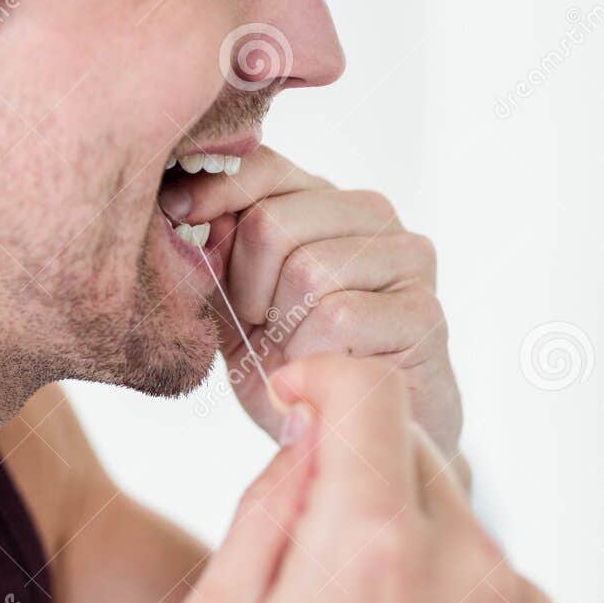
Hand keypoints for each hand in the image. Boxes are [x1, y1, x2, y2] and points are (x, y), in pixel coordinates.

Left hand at [160, 149, 465, 481]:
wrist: (351, 436)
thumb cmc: (289, 364)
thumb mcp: (233, 301)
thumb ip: (214, 251)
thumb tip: (183, 205)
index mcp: (323, 200)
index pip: (263, 167)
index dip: (213, 194)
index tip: (178, 220)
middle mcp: (372, 215)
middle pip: (273, 222)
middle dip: (245, 287)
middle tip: (258, 328)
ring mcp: (407, 260)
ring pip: (309, 269)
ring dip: (282, 327)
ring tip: (292, 352)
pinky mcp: (425, 313)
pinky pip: (340, 316)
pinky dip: (312, 354)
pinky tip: (320, 370)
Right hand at [176, 354, 553, 602]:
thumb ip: (266, 506)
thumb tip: (307, 441)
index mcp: (374, 550)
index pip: (368, 392)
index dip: (320, 378)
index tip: (293, 399)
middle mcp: (468, 568)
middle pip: (410, 446)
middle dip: (351, 461)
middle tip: (295, 537)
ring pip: (448, 508)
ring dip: (393, 523)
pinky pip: (481, 569)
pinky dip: (434, 577)